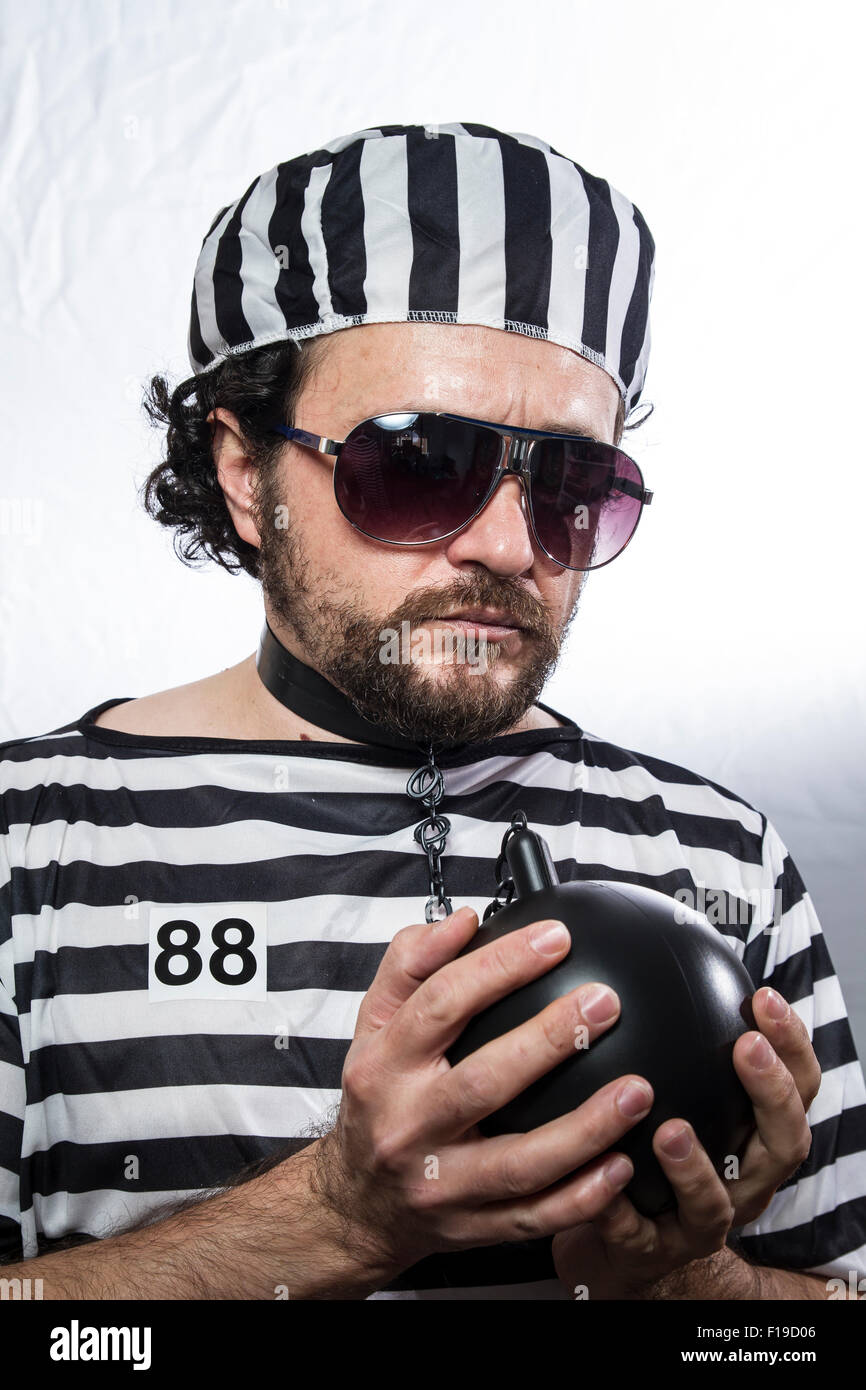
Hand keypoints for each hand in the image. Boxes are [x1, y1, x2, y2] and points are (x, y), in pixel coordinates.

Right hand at [313, 905, 653, 1283]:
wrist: (356, 1204)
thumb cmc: (378, 1100)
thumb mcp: (373, 1025)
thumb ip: (411, 964)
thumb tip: (465, 921)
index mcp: (385, 1065)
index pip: (441, 1003)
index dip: (500, 967)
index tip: (555, 938)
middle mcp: (409, 1126)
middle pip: (484, 1081)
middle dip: (550, 1039)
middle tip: (604, 1003)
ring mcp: (441, 1184)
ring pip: (520, 1162)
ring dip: (585, 1128)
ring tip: (637, 1090)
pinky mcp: (472, 1227)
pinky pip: (535, 1217)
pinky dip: (582, 1197)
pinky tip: (622, 1165)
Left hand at [552, 986, 820, 1298]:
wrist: (627, 1243)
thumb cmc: (656, 1152)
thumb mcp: (681, 1089)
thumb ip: (680, 1036)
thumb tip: (648, 942)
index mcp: (754, 1138)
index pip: (798, 1090)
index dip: (792, 1046)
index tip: (763, 997)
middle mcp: (743, 1183)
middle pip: (783, 1145)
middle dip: (769, 1093)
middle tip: (744, 1045)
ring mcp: (698, 1223)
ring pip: (714, 1205)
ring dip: (695, 1166)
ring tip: (670, 1129)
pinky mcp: (648, 1252)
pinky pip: (636, 1234)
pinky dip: (617, 1206)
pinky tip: (600, 1173)